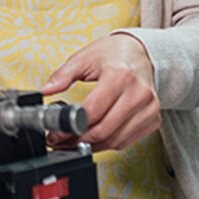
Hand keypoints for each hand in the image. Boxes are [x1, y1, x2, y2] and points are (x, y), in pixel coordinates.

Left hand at [39, 33, 158, 151]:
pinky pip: (126, 141)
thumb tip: (45, 90)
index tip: (55, 132)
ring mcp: (149, 108)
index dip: (70, 126)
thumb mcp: (84, 57)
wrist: (140, 53)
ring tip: (73, 140)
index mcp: (120, 75)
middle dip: (77, 139)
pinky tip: (93, 138)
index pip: (93, 111)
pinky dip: (107, 143)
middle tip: (61, 140)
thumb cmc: (113, 53)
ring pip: (115, 140)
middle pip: (103, 130)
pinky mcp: (153, 119)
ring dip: (91, 145)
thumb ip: (62, 75)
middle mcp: (138, 93)